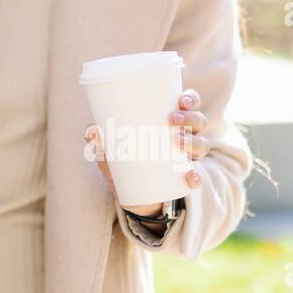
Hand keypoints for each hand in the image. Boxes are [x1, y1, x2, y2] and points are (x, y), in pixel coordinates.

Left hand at [83, 89, 208, 216]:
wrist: (130, 194)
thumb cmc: (123, 160)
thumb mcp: (109, 149)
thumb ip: (98, 140)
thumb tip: (91, 132)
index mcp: (170, 122)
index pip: (188, 104)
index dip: (191, 98)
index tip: (182, 98)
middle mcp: (184, 137)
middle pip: (198, 122)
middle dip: (189, 117)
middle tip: (172, 119)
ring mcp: (186, 158)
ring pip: (201, 145)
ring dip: (193, 141)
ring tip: (177, 140)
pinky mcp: (183, 180)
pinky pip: (196, 178)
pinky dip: (196, 177)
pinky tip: (190, 176)